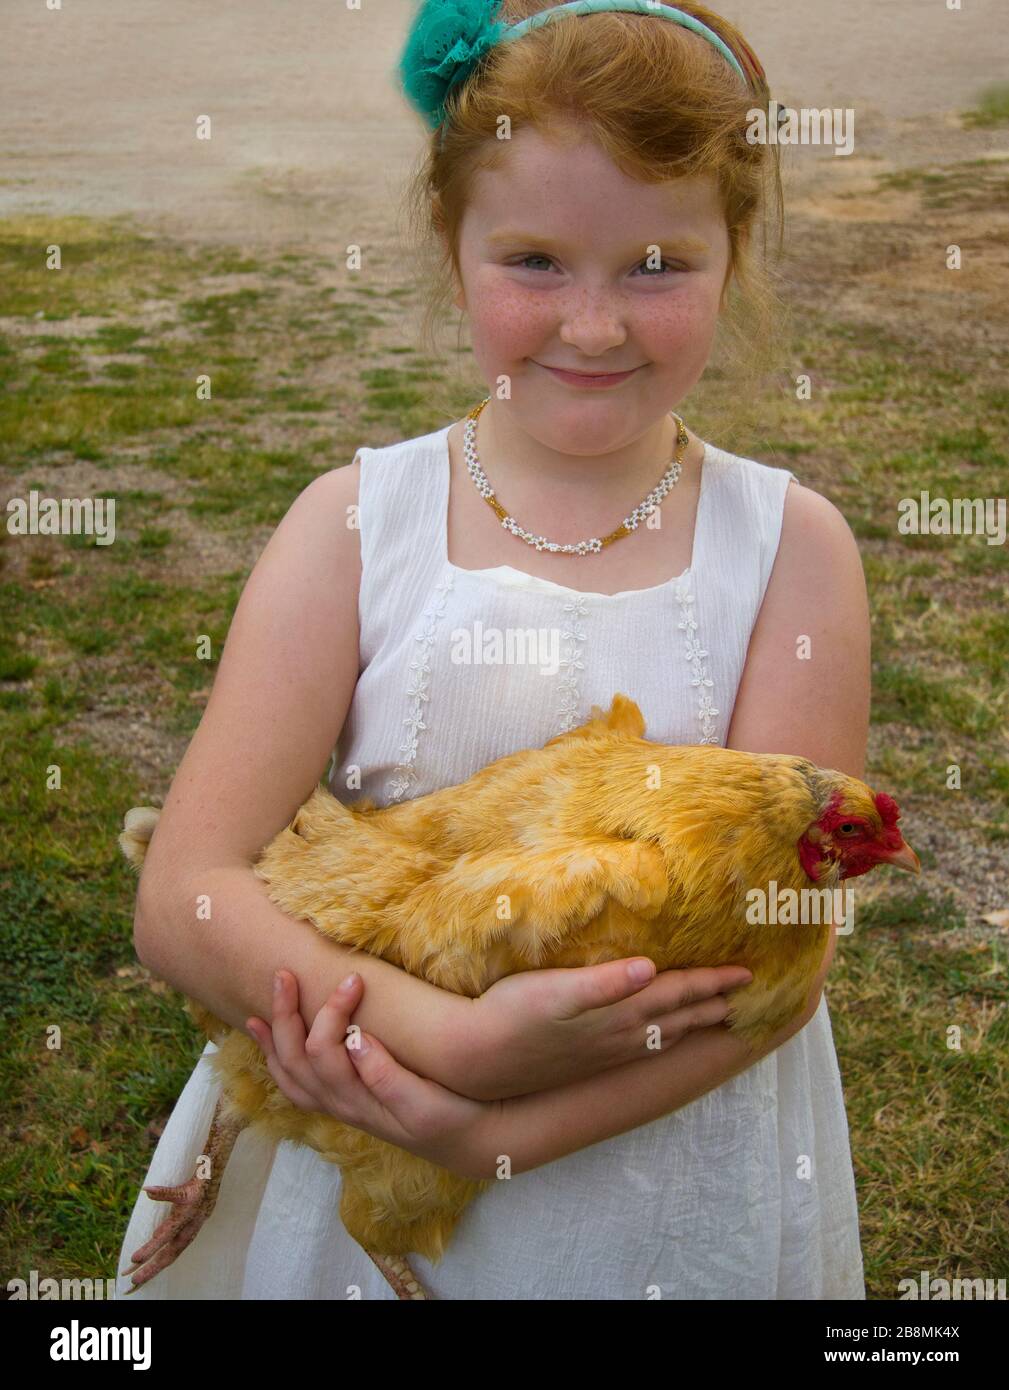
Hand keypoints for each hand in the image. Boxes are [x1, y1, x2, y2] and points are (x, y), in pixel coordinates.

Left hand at [246, 970, 494, 1179]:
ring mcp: (343, 1108)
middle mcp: (342, 1107)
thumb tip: (354, 1039)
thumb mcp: (425, 1101)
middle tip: (284, 975)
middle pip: (295, 1060)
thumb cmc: (454, 1117)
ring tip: (256, 1015)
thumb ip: (387, 1076)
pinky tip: (278, 1050)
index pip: (323, 1051)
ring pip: (290, 1077)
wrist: (473, 1141)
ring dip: (273, 1043)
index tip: (356, 979)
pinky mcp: (352, 1104)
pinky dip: (282, 1066)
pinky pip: (301, 1088)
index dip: (331, 1011)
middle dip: (285, 1016)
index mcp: (357, 1101)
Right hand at [443, 959, 753, 1101]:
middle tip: (747, 993)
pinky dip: (666, 1036)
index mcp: (620, 1012)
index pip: (677, 992)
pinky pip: (645, 1045)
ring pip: (665, 1034)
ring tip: (717, 1014)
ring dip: (694, 1022)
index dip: (712, 981)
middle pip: (680, 1015)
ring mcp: (607, 1050)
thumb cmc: (514, 1015)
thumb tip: (648, 968)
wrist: (480, 1060)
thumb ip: (604, 982)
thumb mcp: (557, 992)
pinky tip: (660, 1036)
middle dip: (714, 1002)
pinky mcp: (590, 1058)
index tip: (748, 973)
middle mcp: (620, 1035)